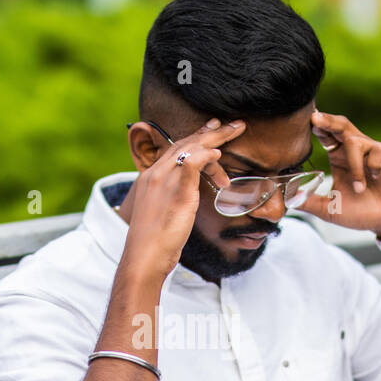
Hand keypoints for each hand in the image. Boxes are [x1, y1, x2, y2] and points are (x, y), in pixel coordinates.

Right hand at [122, 118, 245, 280]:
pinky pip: (192, 165)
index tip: (211, 128)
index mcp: (150, 177)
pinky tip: (218, 153)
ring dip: (215, 139)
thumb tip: (185, 199)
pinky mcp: (178, 193)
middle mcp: (156, 174)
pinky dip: (206, 156)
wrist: (144, 256)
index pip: (175, 149)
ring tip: (235, 131)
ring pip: (191, 149)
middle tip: (233, 124)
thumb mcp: (160, 212)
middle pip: (186, 144)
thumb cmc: (153, 241)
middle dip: (211, 132)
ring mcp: (166, 181)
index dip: (195, 137)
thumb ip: (172, 198)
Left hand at [299, 109, 380, 237]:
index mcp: (340, 158)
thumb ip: (309, 202)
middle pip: (341, 126)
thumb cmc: (364, 214)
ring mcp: (374, 150)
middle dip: (328, 121)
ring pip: (356, 142)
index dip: (317, 127)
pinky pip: (377, 152)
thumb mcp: (330, 210)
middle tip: (315, 118)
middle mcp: (356, 151)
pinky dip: (373, 166)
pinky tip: (377, 178)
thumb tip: (285, 199)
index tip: (306, 119)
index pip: (326, 136)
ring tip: (360, 188)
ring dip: (354, 166)